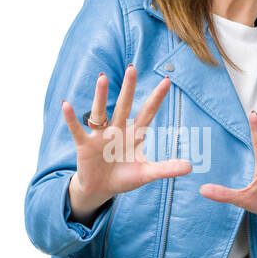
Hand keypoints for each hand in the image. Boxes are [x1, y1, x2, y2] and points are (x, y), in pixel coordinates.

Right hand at [62, 65, 192, 215]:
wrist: (100, 190)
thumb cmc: (123, 177)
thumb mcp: (146, 174)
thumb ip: (165, 169)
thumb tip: (190, 167)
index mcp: (134, 134)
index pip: (147, 112)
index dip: (156, 98)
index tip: (167, 80)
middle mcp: (117, 130)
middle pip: (124, 105)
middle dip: (128, 88)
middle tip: (132, 68)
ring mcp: (100, 136)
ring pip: (101, 112)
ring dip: (100, 96)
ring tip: (102, 78)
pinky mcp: (85, 145)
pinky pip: (77, 129)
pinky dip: (71, 118)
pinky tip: (66, 104)